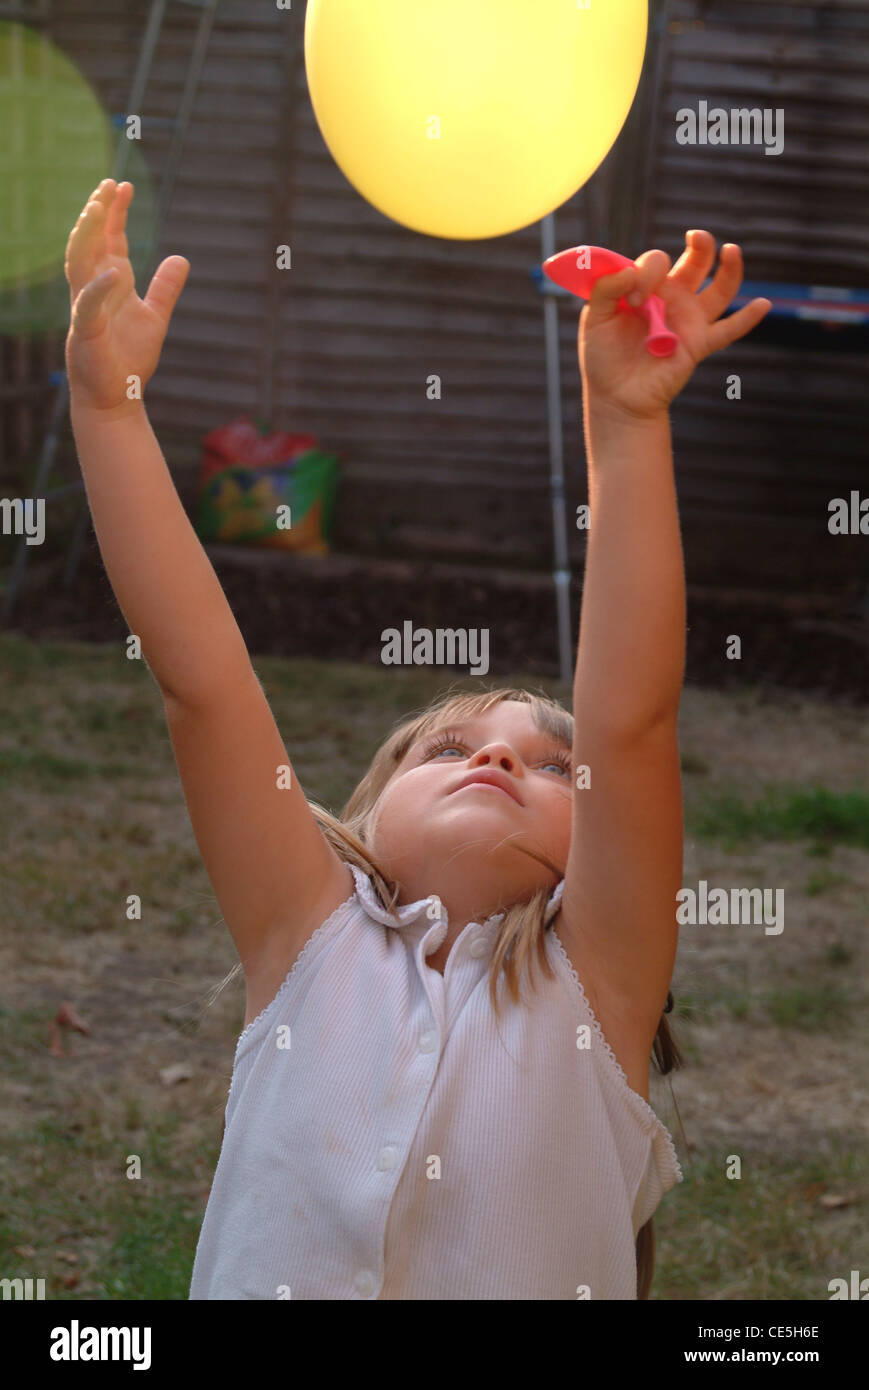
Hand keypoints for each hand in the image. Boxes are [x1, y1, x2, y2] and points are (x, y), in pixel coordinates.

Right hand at [64, 179, 188, 413]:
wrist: (117, 397)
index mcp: (109, 282)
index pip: (108, 239)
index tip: (123, 185)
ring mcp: (86, 308)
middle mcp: (93, 288)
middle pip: (89, 241)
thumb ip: (165, 289)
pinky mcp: (85, 331)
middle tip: (107, 185)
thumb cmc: (130, 359)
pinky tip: (115, 272)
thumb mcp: (155, 317)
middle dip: (97, 213)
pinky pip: (88, 304)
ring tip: (98, 209)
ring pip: (78, 263)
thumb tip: (181, 258)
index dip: (115, 213)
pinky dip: (100, 288)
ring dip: (87, 236)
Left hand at [578, 230, 771, 422]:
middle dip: (701, 246)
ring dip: (730, 269)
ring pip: (719, 290)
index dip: (647, 273)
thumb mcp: (595, 318)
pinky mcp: (698, 344)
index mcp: (648, 287)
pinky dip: (747, 319)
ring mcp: (689, 320)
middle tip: (696, 236)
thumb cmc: (604, 356)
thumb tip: (629, 271)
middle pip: (696, 263)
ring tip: (732, 251)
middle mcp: (673, 298)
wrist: (615, 396)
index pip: (656, 262)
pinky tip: (763, 305)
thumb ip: (605, 289)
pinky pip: (728, 330)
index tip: (633, 298)